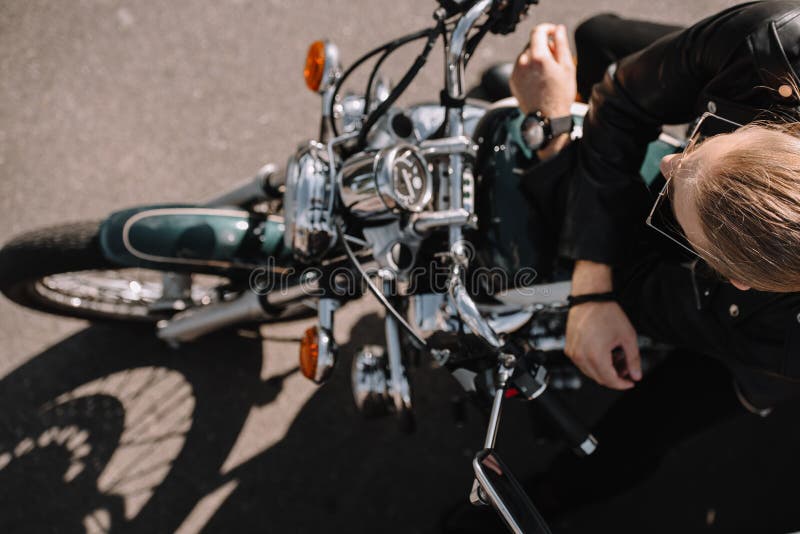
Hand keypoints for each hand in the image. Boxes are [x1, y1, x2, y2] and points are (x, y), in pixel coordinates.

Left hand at [510, 23, 575, 118]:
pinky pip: (521, 67)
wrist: (547, 118)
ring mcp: (516, 72)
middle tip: (555, 60)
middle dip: (543, 47)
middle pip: (532, 43)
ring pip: (526, 55)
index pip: (538, 31)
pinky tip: (538, 80)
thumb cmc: (560, 95)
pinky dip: (529, 68)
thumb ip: (561, 44)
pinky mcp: (513, 80)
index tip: (554, 33)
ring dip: (536, 58)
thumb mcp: (567, 67)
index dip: (547, 28)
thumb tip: (558, 29)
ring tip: (547, 73)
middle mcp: (523, 62)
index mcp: (538, 57)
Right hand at [564, 261, 641, 389]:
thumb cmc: (606, 312)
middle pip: (599, 379)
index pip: (610, 380)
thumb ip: (633, 360)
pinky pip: (582, 363)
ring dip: (604, 370)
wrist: (590, 299)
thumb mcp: (627, 337)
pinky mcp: (570, 349)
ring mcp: (573, 353)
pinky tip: (605, 353)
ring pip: (591, 372)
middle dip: (615, 377)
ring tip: (616, 357)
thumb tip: (636, 375)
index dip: (623, 384)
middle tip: (626, 369)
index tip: (630, 382)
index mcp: (595, 355)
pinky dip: (594, 363)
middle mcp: (580, 356)